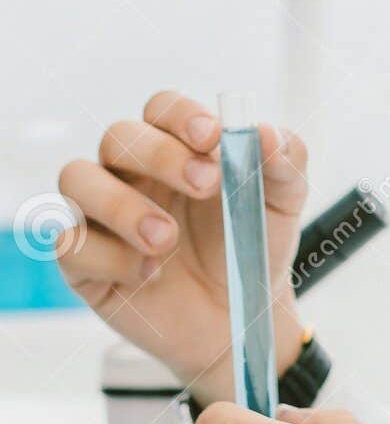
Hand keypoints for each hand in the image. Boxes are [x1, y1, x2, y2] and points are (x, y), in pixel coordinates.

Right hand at [55, 90, 309, 402]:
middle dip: (159, 155)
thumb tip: (267, 133)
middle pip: (118, 136)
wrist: (244, 315)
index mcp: (178, 148)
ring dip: (121, 204)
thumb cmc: (254, 245)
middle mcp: (132, 173)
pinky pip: (71, 245)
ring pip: (76, 179)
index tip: (213, 136)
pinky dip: (112, 258)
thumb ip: (284, 164)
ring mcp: (103, 215)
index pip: (161, 108)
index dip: (181, 115)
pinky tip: (150, 274)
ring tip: (167, 238)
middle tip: (206, 185)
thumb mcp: (284, 204)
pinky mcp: (86, 263)